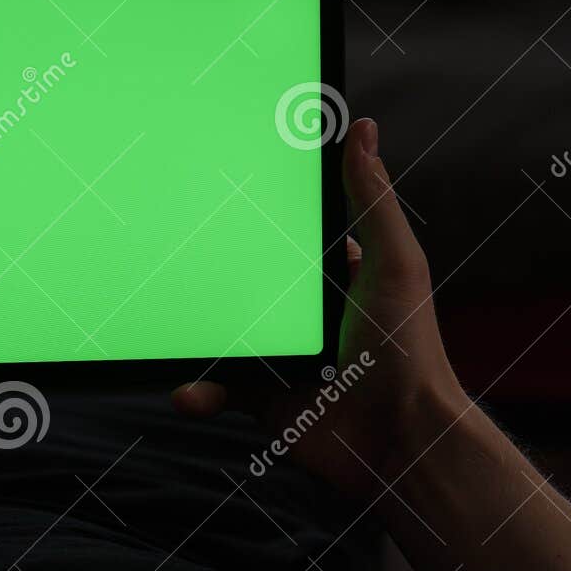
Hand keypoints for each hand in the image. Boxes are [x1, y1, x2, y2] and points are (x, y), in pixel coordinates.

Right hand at [172, 118, 468, 499]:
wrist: (399, 443)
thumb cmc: (408, 350)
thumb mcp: (392, 262)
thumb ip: (372, 200)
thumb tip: (364, 127)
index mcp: (332, 273)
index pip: (287, 230)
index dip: (254, 207)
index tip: (214, 178)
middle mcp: (302, 310)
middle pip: (241, 277)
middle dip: (205, 267)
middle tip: (165, 243)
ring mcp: (278, 353)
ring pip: (219, 330)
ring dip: (190, 330)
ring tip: (162, 322)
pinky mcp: (261, 397)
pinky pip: (215, 385)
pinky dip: (197, 389)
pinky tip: (186, 390)